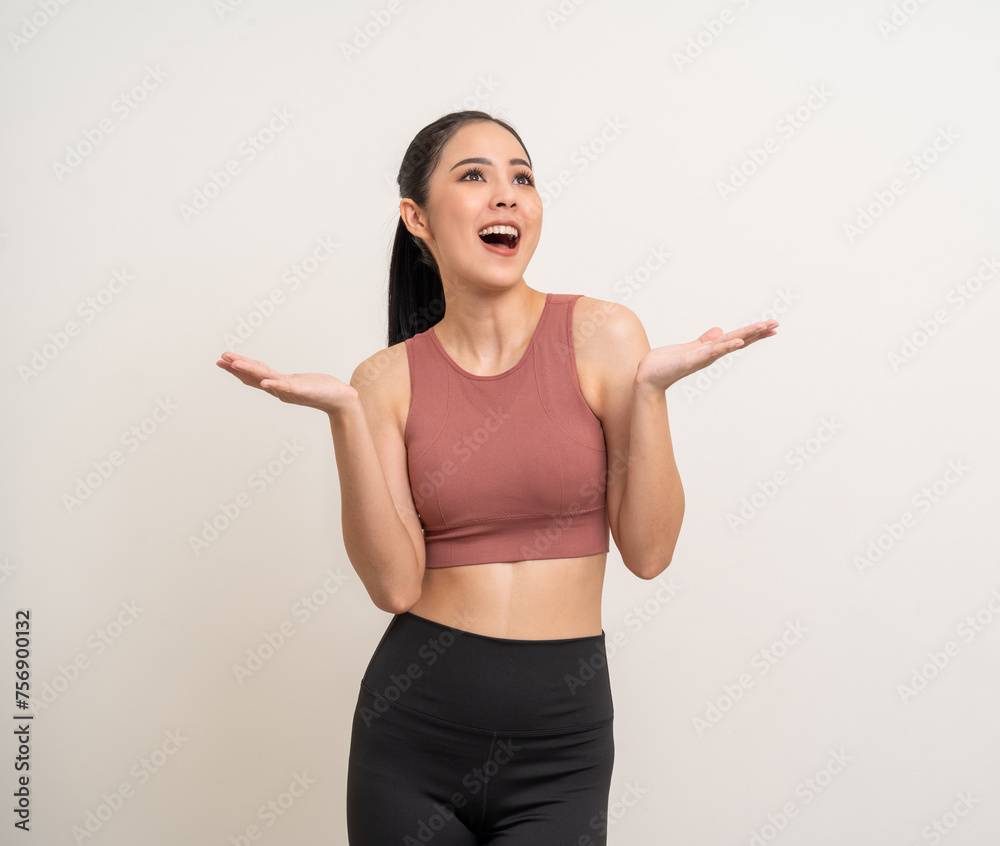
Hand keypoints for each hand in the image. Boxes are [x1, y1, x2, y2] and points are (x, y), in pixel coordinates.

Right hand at [216, 351, 357, 413]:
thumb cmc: (323, 390)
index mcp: (279, 385)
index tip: (223, 360)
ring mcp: (290, 390)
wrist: (341, 400)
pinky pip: (286, 387)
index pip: (254, 375)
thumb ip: (285, 382)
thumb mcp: (299, 383)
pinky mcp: (302, 391)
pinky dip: (275, 384)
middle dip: (237, 367)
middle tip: (220, 359)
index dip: (238, 368)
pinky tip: (265, 382)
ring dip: (250, 371)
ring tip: (235, 364)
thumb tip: (273, 379)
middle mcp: (281, 389)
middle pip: (254, 376)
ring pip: (266, 379)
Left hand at [635, 320, 777, 391]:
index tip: (771, 326)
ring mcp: (702, 357)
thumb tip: (719, 331)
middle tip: (776, 325)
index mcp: (710, 350)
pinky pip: (710, 352)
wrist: (648, 377)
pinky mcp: (691, 359)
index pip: (736, 338)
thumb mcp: (689, 348)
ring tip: (763, 328)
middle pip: (738, 340)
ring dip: (746, 336)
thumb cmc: (666, 364)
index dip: (753, 332)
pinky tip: (737, 341)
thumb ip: (704, 341)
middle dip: (757, 332)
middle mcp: (710, 354)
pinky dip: (724, 347)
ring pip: (728, 344)